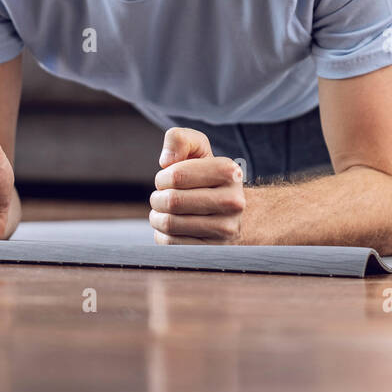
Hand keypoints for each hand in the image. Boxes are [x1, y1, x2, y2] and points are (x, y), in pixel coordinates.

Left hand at [150, 127, 245, 243]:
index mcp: (229, 172)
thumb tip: (166, 160)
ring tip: (164, 212)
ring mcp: (226, 229)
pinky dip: (163, 235)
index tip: (167, 180)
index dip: (162, 178)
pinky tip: (173, 228)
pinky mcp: (214, 251)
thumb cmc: (206, 178)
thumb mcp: (197, 151)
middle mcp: (233, 201)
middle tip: (161, 197)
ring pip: (170, 224)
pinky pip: (171, 244)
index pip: (176, 176)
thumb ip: (180, 140)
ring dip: (157, 217)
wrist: (233, 212)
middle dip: (157, 198)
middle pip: (172, 201)